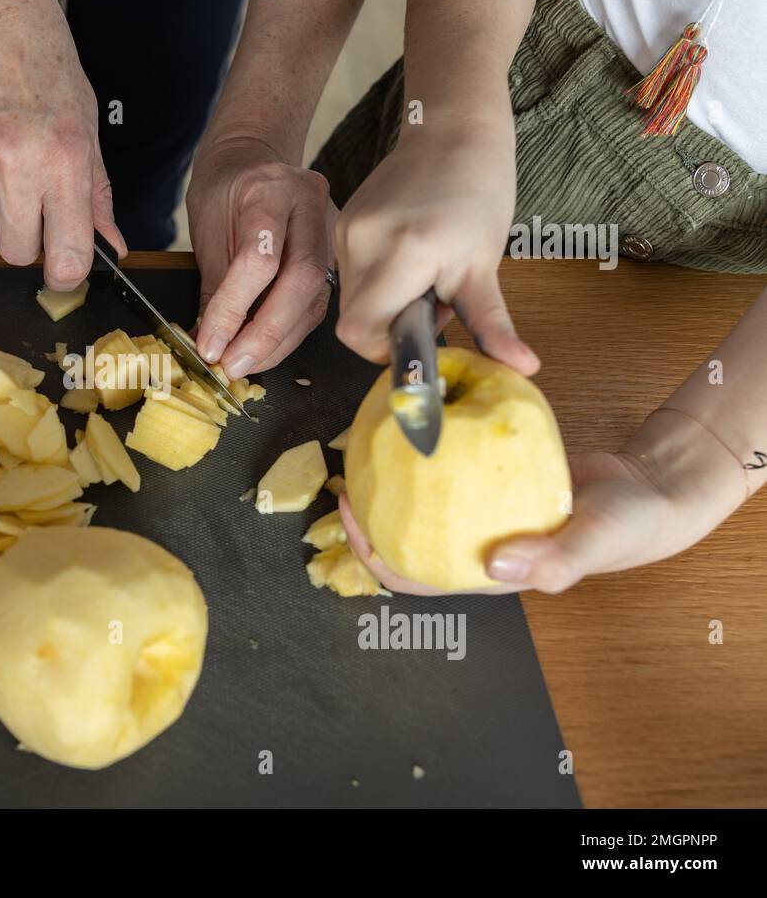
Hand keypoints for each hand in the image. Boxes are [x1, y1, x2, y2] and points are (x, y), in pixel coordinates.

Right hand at [0, 0, 124, 289]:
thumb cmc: (46, 62)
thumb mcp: (87, 126)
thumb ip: (97, 194)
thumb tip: (112, 246)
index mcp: (62, 158)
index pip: (63, 256)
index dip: (66, 272)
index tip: (67, 267)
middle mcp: (13, 160)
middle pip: (14, 251)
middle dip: (27, 239)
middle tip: (37, 204)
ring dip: (0, 196)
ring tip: (9, 146)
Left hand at [187, 136, 335, 378]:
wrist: (254, 162)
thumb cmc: (225, 191)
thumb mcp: (207, 228)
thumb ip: (213, 286)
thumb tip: (209, 343)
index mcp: (272, 189)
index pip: (259, 259)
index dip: (233, 309)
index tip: (210, 344)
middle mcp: (312, 206)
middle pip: (301, 281)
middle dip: (266, 334)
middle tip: (233, 365)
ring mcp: (331, 231)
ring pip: (314, 298)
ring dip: (278, 341)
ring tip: (244, 364)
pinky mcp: (336, 256)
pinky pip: (316, 303)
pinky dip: (289, 333)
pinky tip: (265, 349)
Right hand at [332, 118, 539, 375]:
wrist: (452, 130)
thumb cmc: (478, 192)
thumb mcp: (485, 266)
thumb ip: (492, 325)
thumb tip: (523, 369)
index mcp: (401, 255)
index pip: (358, 333)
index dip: (383, 349)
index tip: (421, 333)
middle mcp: (362, 243)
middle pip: (353, 321)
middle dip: (391, 325)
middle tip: (432, 299)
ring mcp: (345, 232)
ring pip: (351, 300)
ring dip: (384, 303)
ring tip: (422, 275)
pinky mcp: (341, 225)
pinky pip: (350, 276)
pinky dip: (377, 281)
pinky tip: (407, 257)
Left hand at [338, 450, 683, 595]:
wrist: (649, 491)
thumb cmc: (623, 527)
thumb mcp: (593, 543)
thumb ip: (552, 561)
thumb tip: (496, 566)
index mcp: (483, 572)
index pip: (411, 576)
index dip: (372, 555)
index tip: (350, 516)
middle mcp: (471, 543)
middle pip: (401, 536)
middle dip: (366, 514)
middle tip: (347, 475)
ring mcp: (478, 511)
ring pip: (419, 500)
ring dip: (390, 479)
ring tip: (369, 444)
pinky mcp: (489, 479)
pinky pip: (448, 465)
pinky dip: (430, 447)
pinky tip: (419, 419)